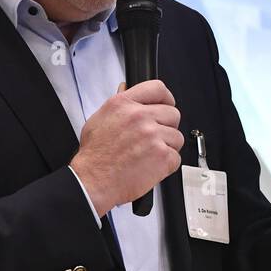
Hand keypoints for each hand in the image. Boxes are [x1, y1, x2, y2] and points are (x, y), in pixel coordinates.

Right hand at [71, 80, 183, 215]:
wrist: (93, 181)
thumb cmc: (95, 156)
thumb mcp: (99, 119)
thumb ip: (118, 103)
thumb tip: (125, 88)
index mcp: (124, 104)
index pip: (157, 89)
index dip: (166, 99)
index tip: (167, 105)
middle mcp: (139, 117)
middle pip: (173, 114)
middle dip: (167, 127)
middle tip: (154, 138)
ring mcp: (152, 136)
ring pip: (177, 137)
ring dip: (167, 147)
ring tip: (148, 155)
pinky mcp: (162, 155)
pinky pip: (176, 157)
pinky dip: (166, 165)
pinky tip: (150, 166)